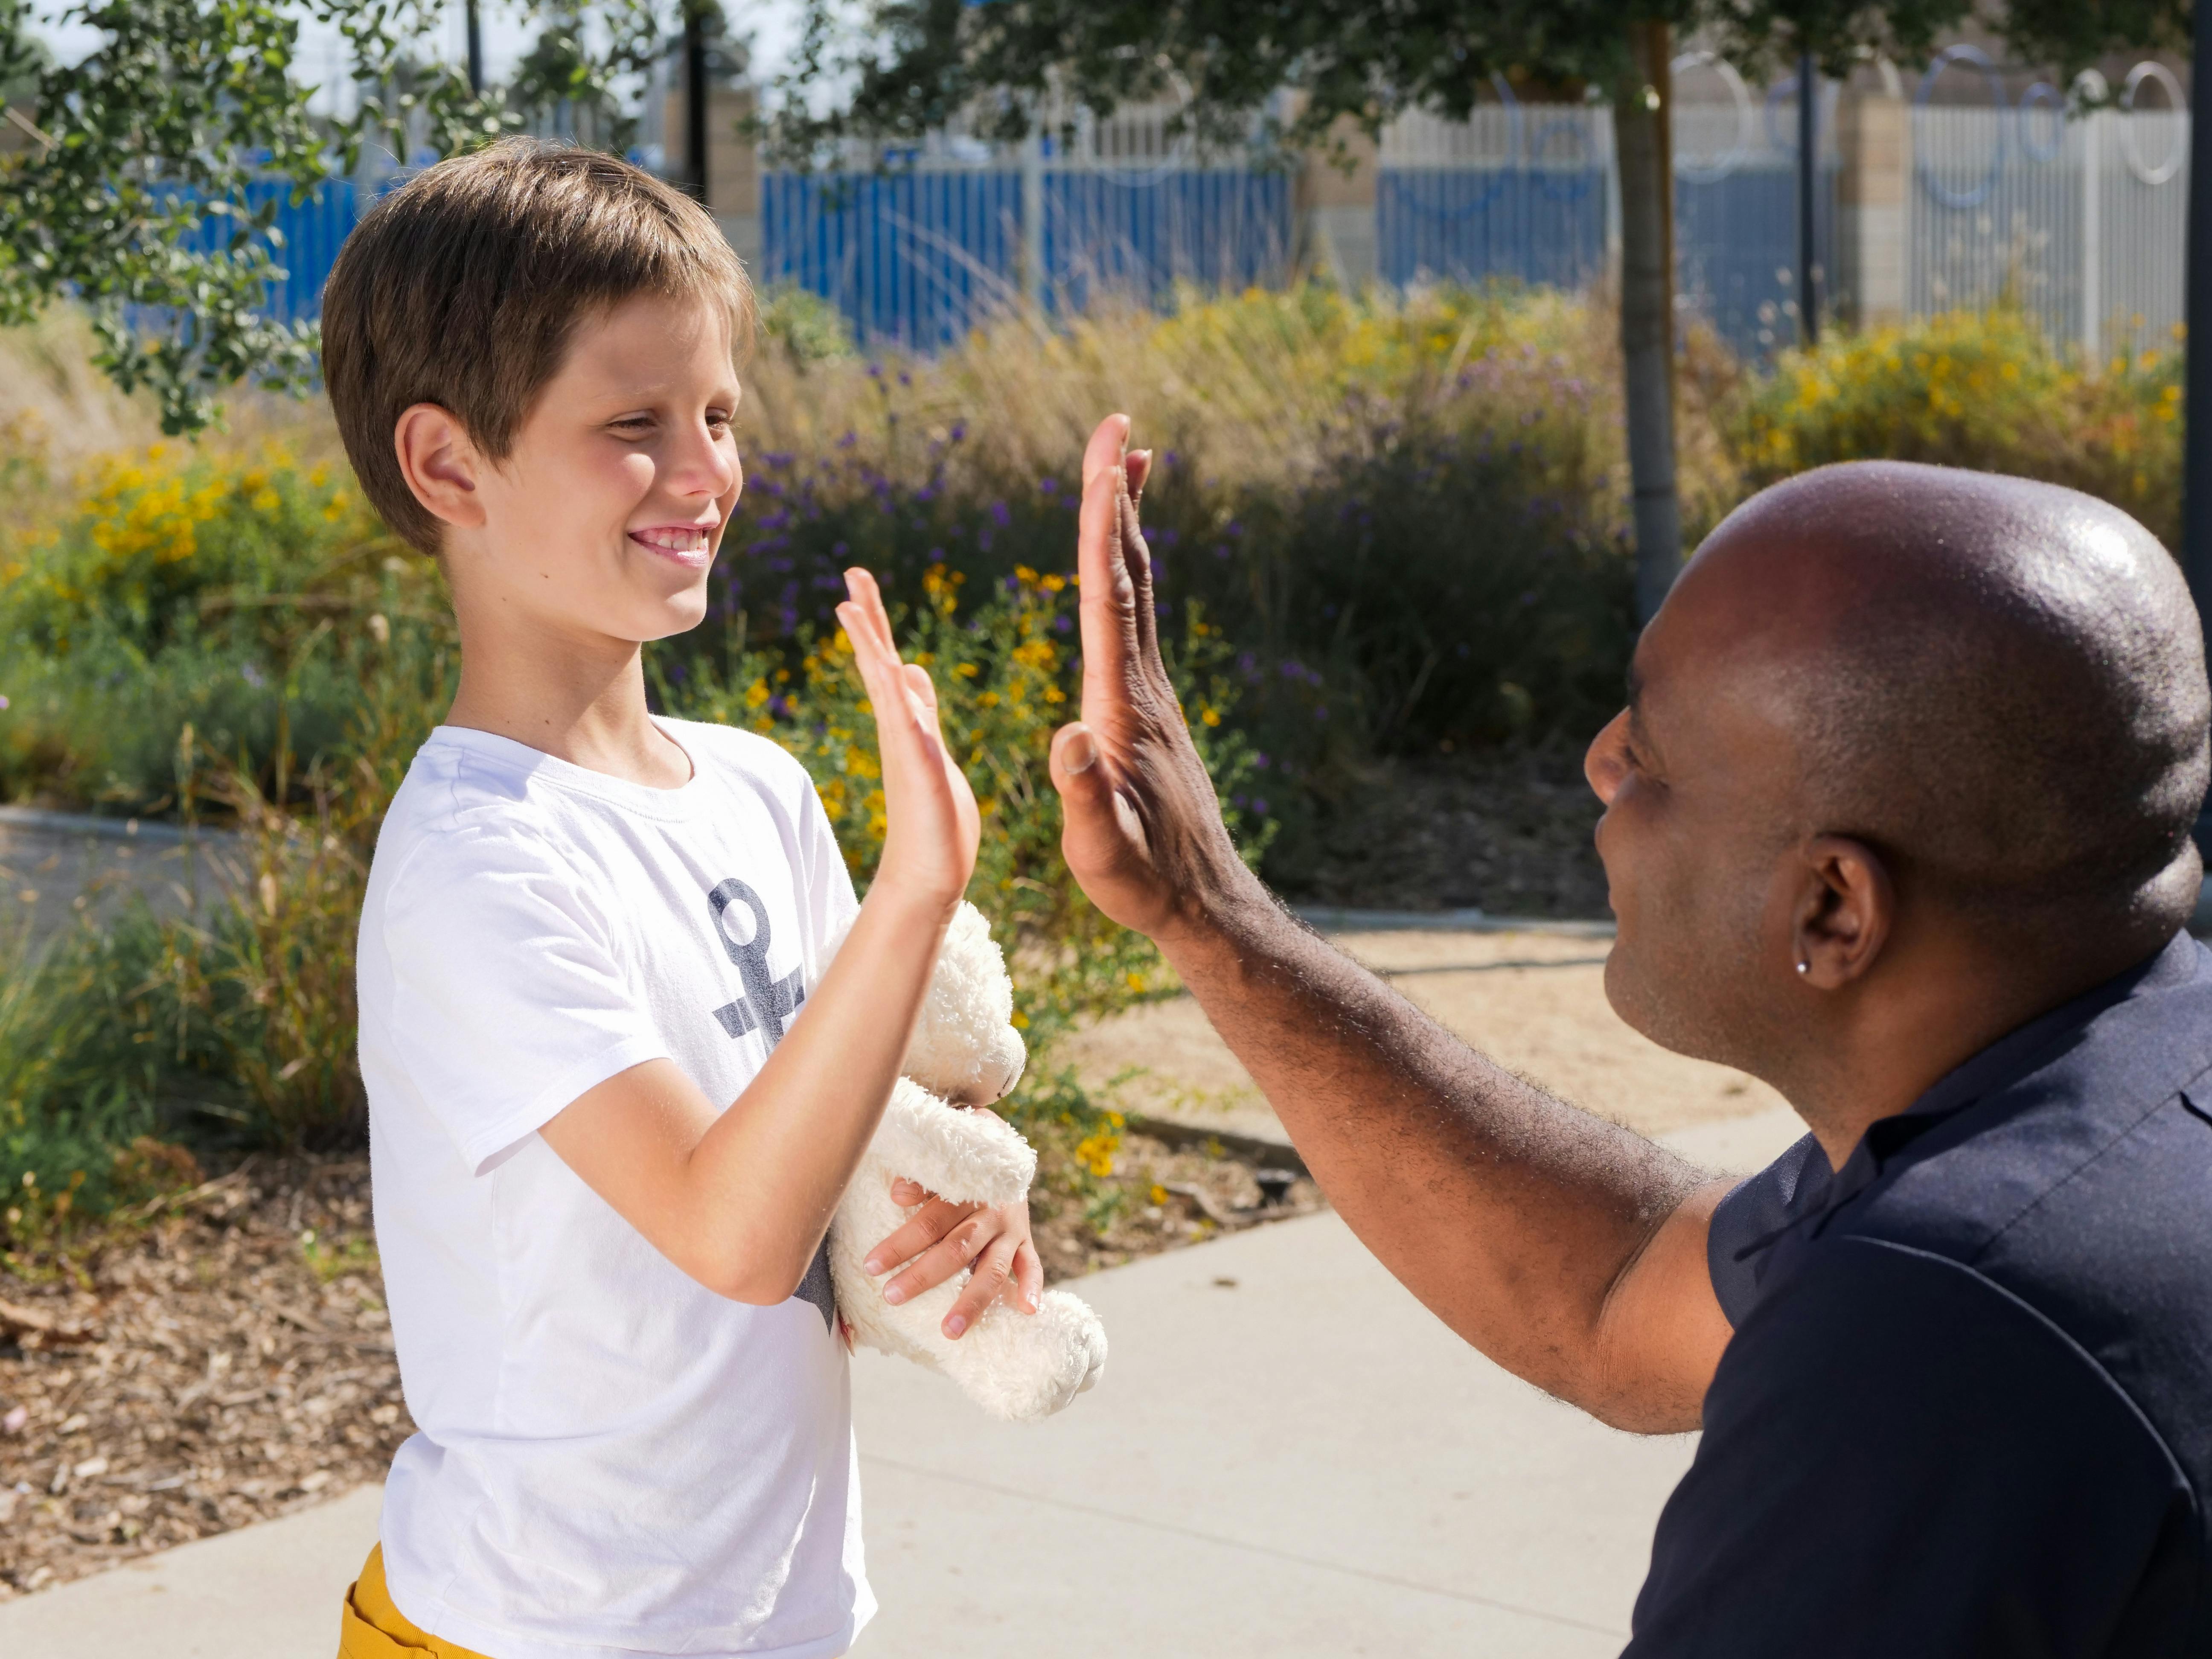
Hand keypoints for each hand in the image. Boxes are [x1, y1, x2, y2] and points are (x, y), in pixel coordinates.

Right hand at [838, 568, 979, 910]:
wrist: (932, 874)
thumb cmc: (936, 817)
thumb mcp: (932, 749)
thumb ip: (919, 711)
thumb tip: (910, 667)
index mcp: (906, 723)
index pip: (886, 663)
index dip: (873, 625)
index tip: (858, 586)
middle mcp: (900, 729)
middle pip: (878, 663)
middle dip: (867, 619)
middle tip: (853, 573)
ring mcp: (906, 747)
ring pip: (883, 686)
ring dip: (870, 645)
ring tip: (850, 607)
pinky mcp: (920, 769)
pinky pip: (905, 724)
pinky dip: (896, 694)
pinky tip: (891, 666)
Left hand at [862, 1169, 1041, 1339]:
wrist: (1002, 1162)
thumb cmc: (959, 1174)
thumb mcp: (940, 1171)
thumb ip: (920, 1181)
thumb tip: (897, 1195)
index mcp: (966, 1192)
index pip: (930, 1222)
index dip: (900, 1244)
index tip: (871, 1266)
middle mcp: (991, 1213)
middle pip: (957, 1249)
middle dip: (923, 1276)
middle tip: (892, 1296)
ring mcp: (1012, 1230)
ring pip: (993, 1269)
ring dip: (972, 1301)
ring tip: (949, 1331)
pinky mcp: (1026, 1242)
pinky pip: (1032, 1266)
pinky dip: (1032, 1287)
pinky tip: (1026, 1311)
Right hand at [1047, 415, 1251, 942]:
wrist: (1201, 905)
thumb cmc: (1143, 883)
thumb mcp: (1097, 851)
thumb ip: (1081, 796)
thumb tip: (1068, 736)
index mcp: (1122, 706)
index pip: (1107, 599)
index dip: (1101, 527)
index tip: (1104, 460)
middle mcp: (1143, 686)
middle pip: (1128, 572)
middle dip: (1117, 496)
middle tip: (1117, 423)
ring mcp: (1150, 694)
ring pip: (1138, 589)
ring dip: (1128, 523)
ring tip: (1128, 463)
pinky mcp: (1149, 709)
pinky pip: (1136, 619)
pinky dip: (1128, 571)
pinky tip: (1124, 563)